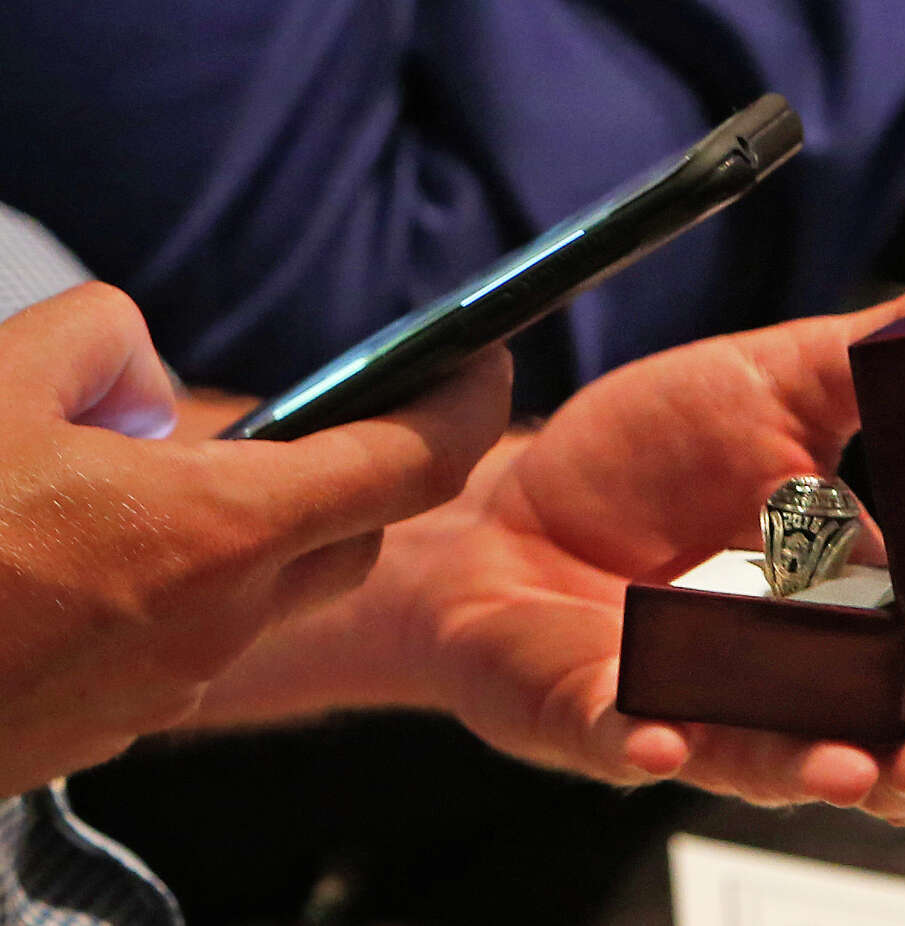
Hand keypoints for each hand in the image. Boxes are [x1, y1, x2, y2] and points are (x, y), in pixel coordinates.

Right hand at [0, 283, 509, 795]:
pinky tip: (108, 555)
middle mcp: (222, 619)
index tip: (485, 363)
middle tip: (328, 419)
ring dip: (256, 528)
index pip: (407, 464)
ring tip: (164, 481)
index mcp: (217, 530)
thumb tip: (142, 388)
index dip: (463, 407)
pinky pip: (199, 635)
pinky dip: (190, 583)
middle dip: (362, 475)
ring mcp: (177, 681)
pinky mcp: (125, 718)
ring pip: (272, 589)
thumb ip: (100, 344)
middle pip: (355, 536)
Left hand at [198, 282, 904, 823]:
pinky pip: (636, 752)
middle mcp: (799, 685)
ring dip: (823, 774)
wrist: (514, 502)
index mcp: (862, 613)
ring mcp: (705, 712)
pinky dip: (651, 746)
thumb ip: (871, 359)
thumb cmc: (643, 461)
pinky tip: (657, 733)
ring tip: (851, 763)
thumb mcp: (766, 388)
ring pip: (786, 774)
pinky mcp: (610, 721)